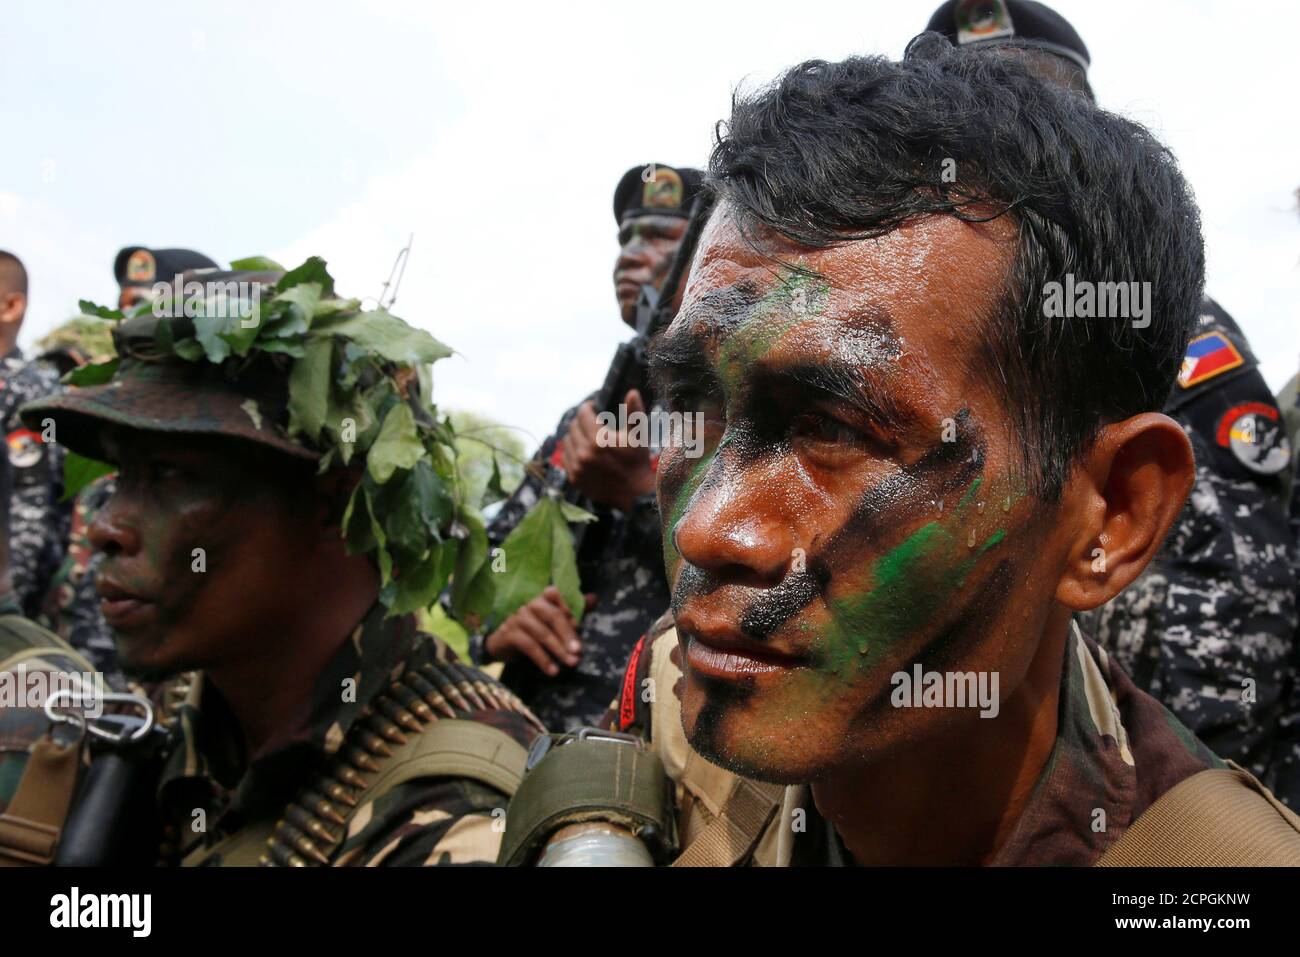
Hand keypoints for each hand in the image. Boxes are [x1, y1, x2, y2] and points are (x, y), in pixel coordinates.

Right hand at [485, 587, 594, 675]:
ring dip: (559, 650)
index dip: (567, 607)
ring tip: (572, 663)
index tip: (577, 623)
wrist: (502, 644)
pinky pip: (529, 646)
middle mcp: (529, 605)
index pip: (554, 593)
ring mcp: (517, 619)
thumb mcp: (551, 621)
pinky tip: (553, 671)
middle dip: (568, 634)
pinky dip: (543, 660)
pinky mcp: (509, 634)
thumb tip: (594, 598)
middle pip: (552, 615)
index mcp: (541, 599)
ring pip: (542, 633)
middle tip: (578, 651)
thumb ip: (571, 611)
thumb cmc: (532, 631)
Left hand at [561, 389, 655, 511]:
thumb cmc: (638, 462)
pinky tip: (583, 451)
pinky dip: (572, 451)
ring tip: (587, 436)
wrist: (635, 494)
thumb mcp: (639, 436)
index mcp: (598, 440)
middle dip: (581, 421)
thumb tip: (632, 392)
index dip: (588, 407)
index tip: (593, 406)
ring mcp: (577, 467)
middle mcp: (584, 453)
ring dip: (575, 435)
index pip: (583, 414)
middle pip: (573, 426)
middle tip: (591, 421)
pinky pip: (566, 457)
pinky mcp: (574, 478)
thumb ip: (634, 412)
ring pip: (567, 441)